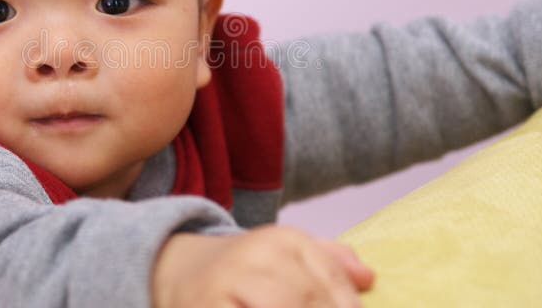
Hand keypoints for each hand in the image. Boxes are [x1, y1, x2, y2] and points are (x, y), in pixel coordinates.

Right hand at [151, 225, 374, 307]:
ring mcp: (229, 283)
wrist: (173, 269)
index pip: (333, 281)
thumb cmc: (240, 272)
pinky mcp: (206, 307)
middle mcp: (257, 255)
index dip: (348, 307)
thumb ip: (328, 262)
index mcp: (283, 240)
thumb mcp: (283, 256)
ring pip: (283, 307)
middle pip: (312, 301)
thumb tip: (367, 277)